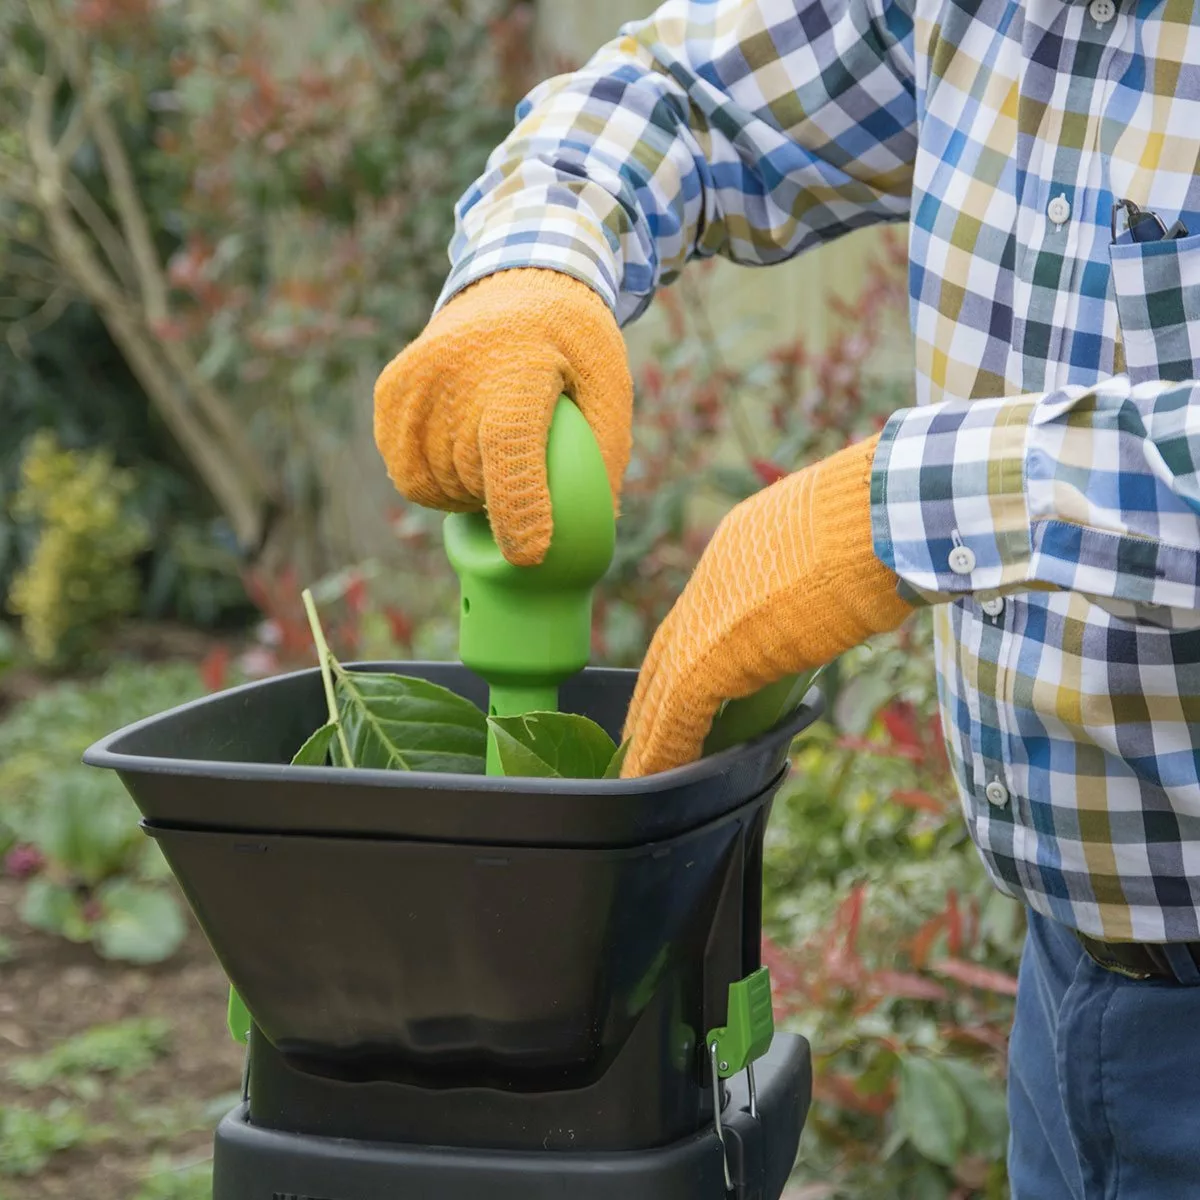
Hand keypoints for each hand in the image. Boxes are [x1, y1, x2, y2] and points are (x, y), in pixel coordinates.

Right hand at [374, 268, 632, 566]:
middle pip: (473, 477)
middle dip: (502, 501)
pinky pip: (406, 473)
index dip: (518, 508)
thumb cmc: (572, 344)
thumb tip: (593, 533)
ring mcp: (414, 381)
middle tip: (529, 475)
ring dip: (467, 494)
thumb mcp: (609, 387)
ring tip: (495, 454)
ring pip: (433, 485)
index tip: (529, 556)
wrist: (516, 279)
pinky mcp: (390, 392)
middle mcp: (455, 372)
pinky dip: (435, 481)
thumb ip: (604, 455)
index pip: (509, 449)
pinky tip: (462, 453)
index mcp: (518, 368)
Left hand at [620, 434, 913, 776]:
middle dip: (654, 691)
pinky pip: (676, 712)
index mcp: (743, 543)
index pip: (703, 609)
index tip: (682, 682)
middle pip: (667, 646)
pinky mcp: (711, 655)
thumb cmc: (891, 521)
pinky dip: (664, 748)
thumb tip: (855, 593)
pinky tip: (655, 777)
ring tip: (639, 769)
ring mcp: (707, 612)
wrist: (883, 515)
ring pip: (662, 683)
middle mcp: (713, 574)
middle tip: (643, 732)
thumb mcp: (848, 540)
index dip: (689, 649)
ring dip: (650, 730)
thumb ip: (831, 573)